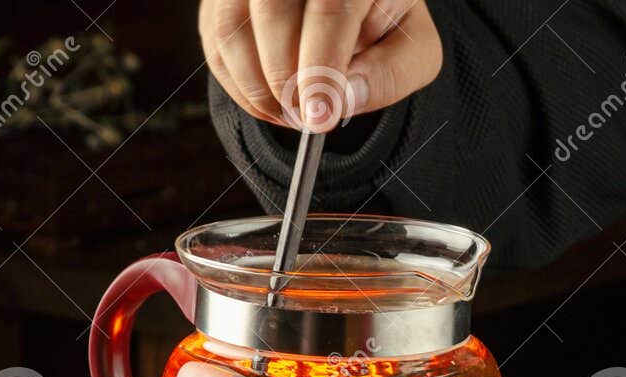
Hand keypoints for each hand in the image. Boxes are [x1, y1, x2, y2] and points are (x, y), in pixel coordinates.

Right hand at [200, 0, 442, 130]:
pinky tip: (268, 101)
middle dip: (286, 80)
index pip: (330, 6)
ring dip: (257, 87)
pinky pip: (215, 40)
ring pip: (231, 26)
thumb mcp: (411, 46)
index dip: (321, 67)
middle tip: (305, 117)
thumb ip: (390, 73)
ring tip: (289, 114)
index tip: (320, 116)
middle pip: (272, 11)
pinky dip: (237, 83)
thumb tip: (343, 100)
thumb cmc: (384, 18)